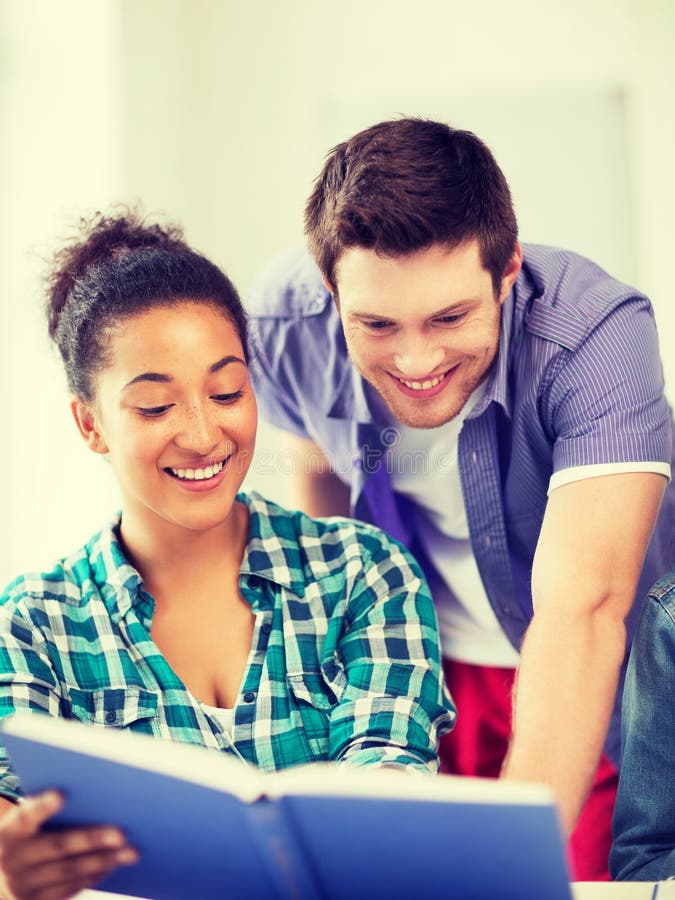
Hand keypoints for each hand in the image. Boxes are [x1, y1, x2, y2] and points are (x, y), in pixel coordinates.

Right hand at [0, 791, 137, 899]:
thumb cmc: (22, 839)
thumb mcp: (22, 825)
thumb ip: (46, 811)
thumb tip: (89, 793)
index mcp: (10, 831)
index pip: (26, 815)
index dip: (43, 806)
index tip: (62, 794)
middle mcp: (13, 859)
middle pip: (58, 846)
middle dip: (92, 839)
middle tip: (122, 833)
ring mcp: (22, 885)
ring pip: (68, 871)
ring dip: (102, 861)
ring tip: (129, 852)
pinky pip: (67, 890)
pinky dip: (92, 876)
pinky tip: (112, 865)